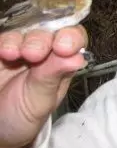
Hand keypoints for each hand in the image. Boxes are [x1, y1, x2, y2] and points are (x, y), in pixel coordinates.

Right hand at [0, 26, 87, 147]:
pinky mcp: (1, 49)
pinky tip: (5, 51)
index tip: (64, 47)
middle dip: (43, 40)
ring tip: (13, 54)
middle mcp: (45, 49)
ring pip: (26, 32)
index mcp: (63, 59)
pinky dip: (5, 41)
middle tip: (34, 54)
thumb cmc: (23, 115)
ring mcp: (22, 47)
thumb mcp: (41, 100)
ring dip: (21, 40)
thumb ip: (54, 76)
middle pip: (49, 31)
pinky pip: (4, 38)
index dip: (72, 38)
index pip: (74, 38)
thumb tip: (77, 57)